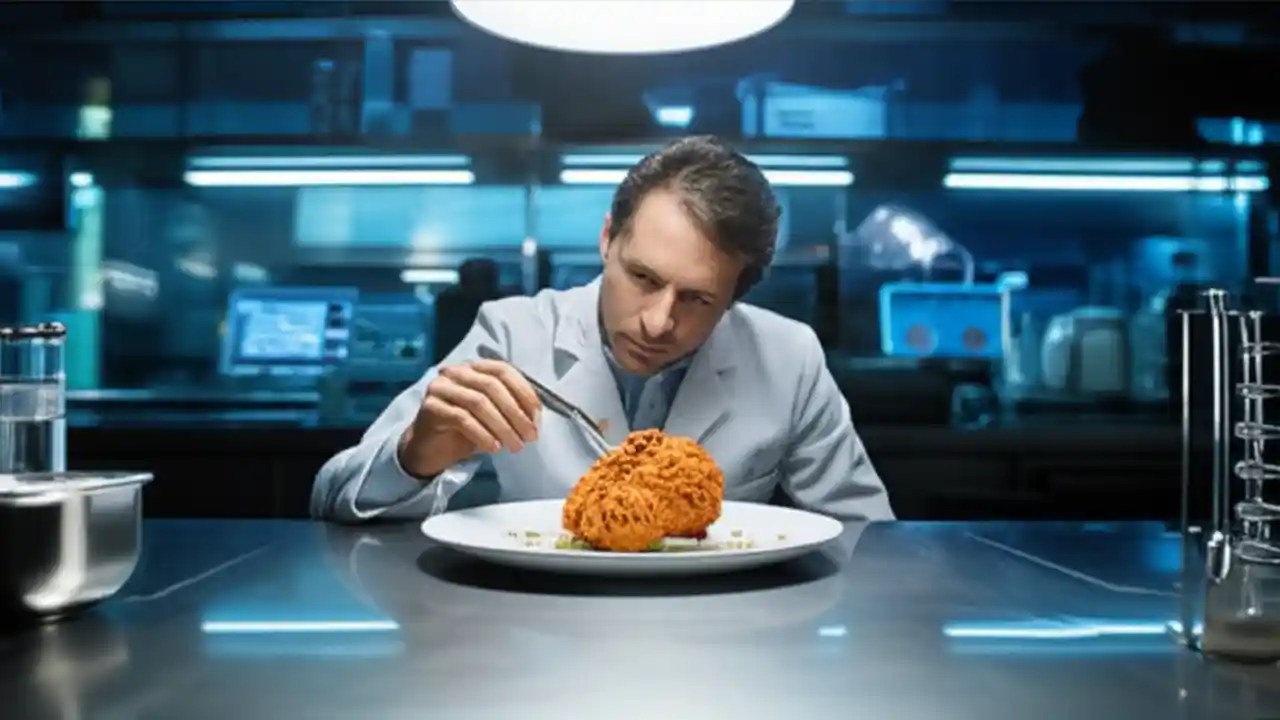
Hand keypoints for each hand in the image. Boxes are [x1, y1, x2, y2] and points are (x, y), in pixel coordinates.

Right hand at [398, 360, 541, 478]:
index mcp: (474, 368)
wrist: (430, 448)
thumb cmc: (465, 430)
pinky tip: (494, 448)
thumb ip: (511, 408)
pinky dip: (482, 434)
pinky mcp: (431, 407)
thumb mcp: (493, 416)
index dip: (523, 390)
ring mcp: (441, 388)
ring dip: (502, 426)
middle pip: (491, 386)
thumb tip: (535, 417)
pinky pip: (462, 418)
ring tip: (515, 446)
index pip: (503, 370)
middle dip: (516, 412)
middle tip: (530, 435)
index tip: (537, 414)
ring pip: (478, 402)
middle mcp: (456, 372)